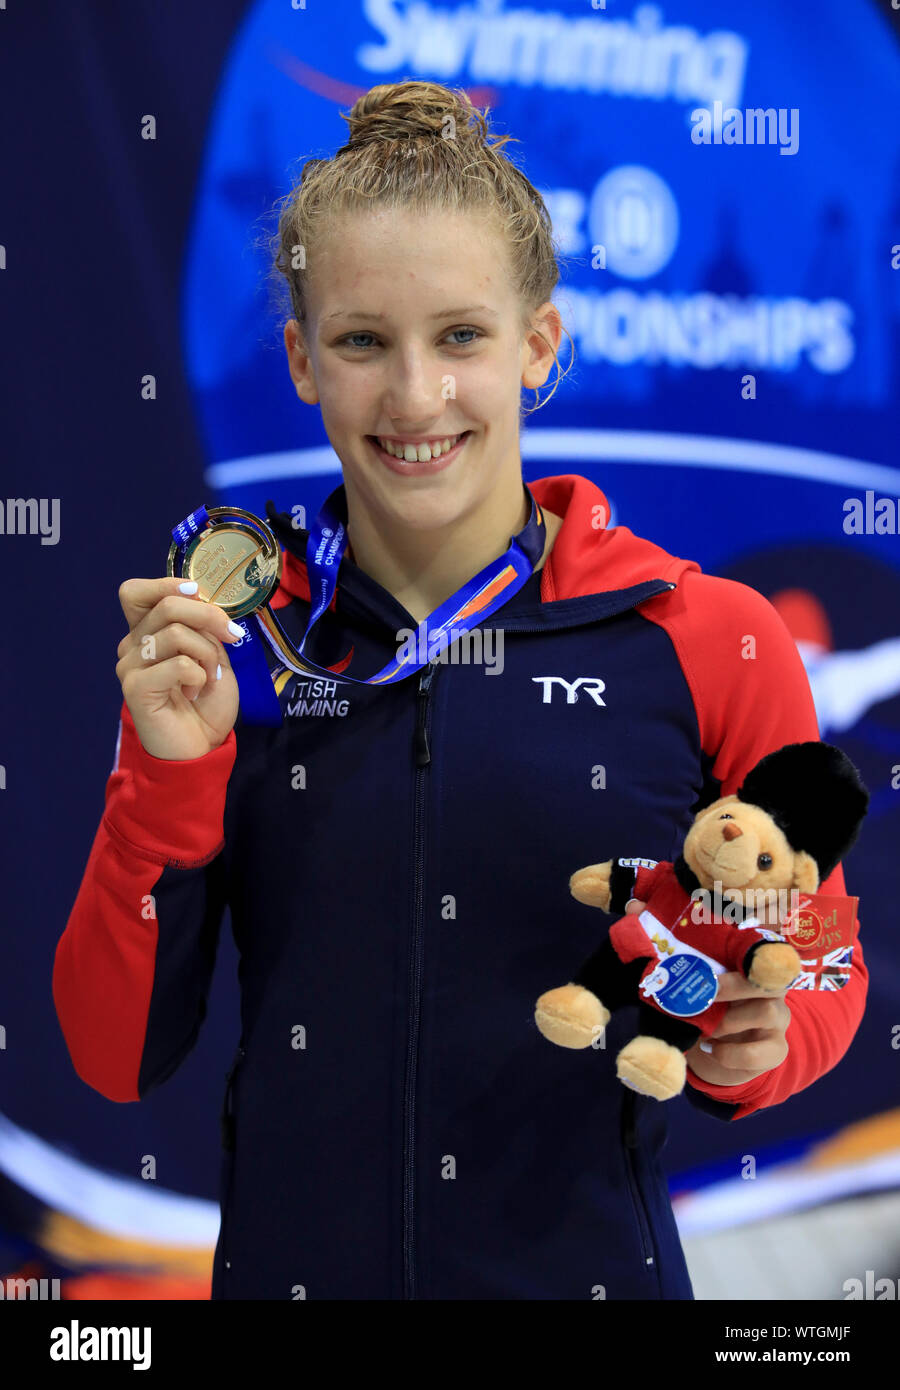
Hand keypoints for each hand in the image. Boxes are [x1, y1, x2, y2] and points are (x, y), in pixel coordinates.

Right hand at [116, 577, 244, 759]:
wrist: (201, 747)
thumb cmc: (206, 702)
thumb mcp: (213, 655)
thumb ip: (203, 626)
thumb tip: (202, 597)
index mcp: (146, 632)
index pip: (136, 592)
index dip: (168, 584)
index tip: (200, 595)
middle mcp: (132, 645)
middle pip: (167, 605)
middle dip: (209, 617)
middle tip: (232, 638)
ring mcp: (129, 666)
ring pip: (175, 633)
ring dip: (207, 654)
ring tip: (208, 678)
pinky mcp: (135, 688)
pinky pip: (178, 664)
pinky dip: (199, 676)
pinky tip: (194, 693)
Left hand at [622, 900, 790, 1086]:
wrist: (711, 1048)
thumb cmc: (700, 1000)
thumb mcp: (681, 974)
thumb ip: (660, 940)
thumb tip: (633, 905)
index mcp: (749, 962)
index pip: (764, 947)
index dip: (755, 947)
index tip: (732, 947)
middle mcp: (770, 986)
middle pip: (772, 978)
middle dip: (737, 985)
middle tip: (706, 992)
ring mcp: (777, 1018)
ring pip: (768, 1013)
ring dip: (730, 1021)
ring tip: (702, 1028)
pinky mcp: (774, 1049)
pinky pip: (763, 1052)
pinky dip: (734, 1054)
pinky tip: (710, 1049)